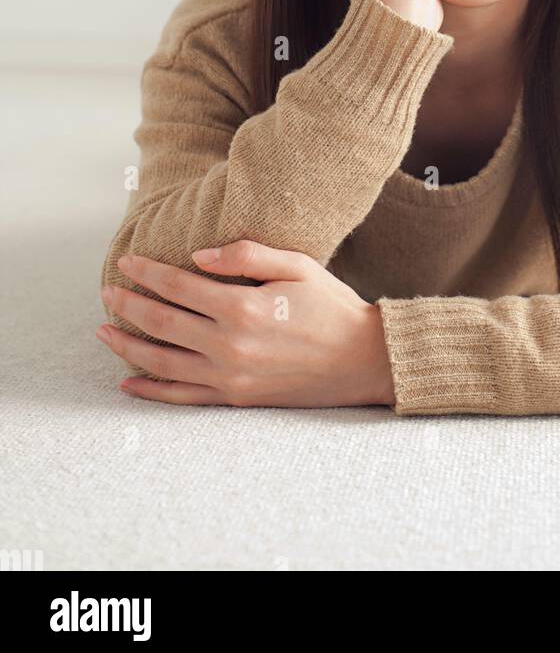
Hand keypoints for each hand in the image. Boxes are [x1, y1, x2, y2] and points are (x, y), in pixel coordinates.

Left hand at [97, 242, 395, 407]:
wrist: (362, 359)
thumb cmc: (331, 305)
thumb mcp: (297, 265)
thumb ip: (246, 254)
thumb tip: (196, 256)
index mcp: (243, 306)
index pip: (178, 286)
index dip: (147, 272)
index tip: (126, 262)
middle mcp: (230, 345)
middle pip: (161, 322)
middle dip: (128, 305)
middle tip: (106, 292)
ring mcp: (230, 376)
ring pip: (162, 362)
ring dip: (128, 346)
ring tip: (103, 332)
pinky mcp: (236, 398)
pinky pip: (182, 397)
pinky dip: (151, 391)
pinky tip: (128, 382)